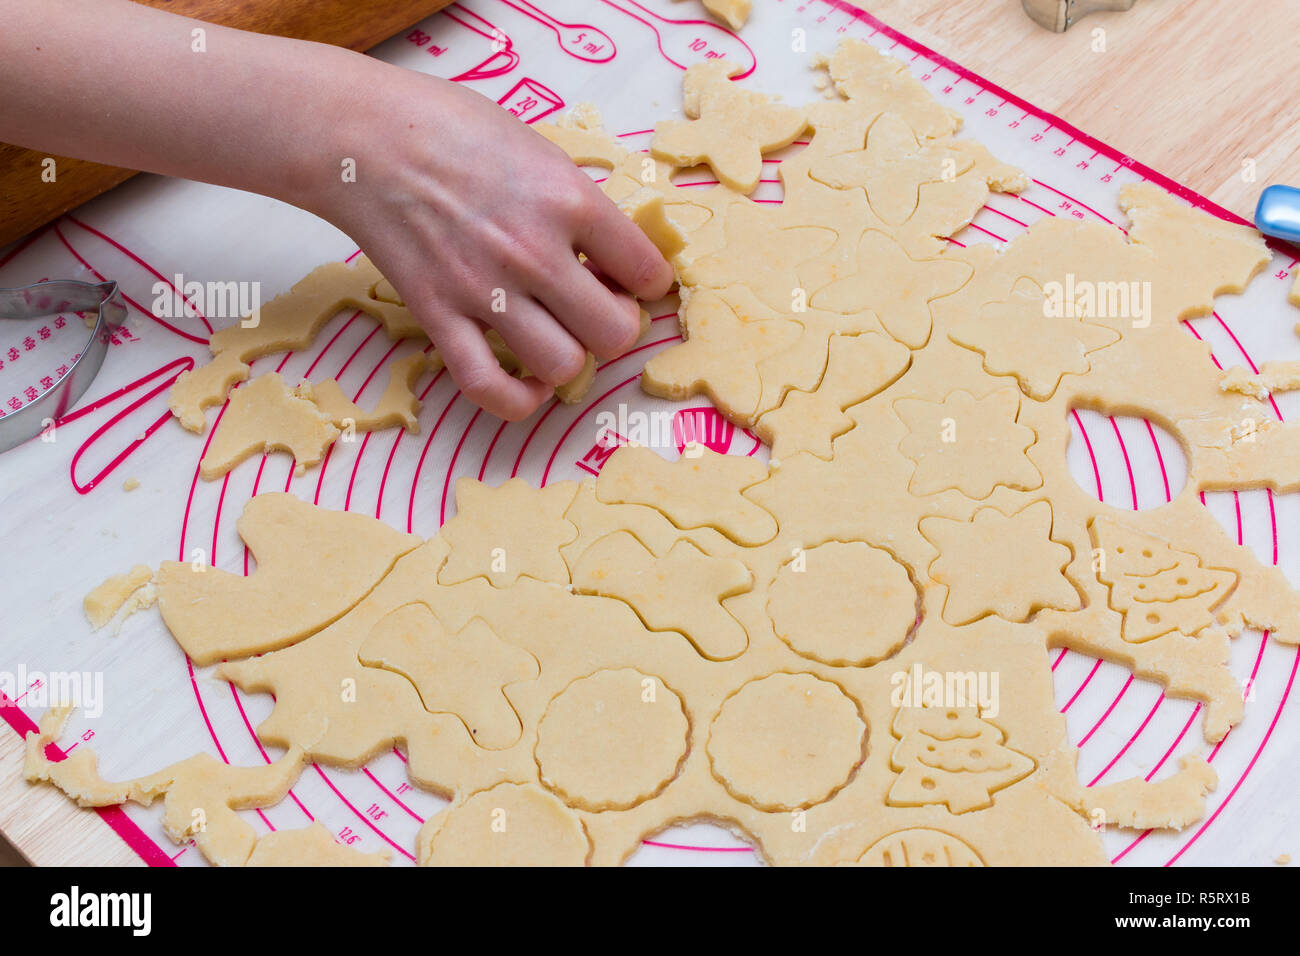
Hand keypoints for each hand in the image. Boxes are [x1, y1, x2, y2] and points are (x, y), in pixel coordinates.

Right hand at [305, 64, 674, 419]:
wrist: (363, 136)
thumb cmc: (450, 127)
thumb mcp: (537, 148)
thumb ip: (577, 203)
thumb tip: (611, 254)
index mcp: (568, 200)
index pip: (647, 270)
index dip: (649, 283)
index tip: (634, 280)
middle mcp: (533, 252)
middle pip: (615, 332)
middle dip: (617, 328)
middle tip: (598, 310)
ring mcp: (485, 291)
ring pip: (563, 366)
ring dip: (571, 360)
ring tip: (559, 337)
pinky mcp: (439, 317)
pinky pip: (491, 387)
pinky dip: (519, 400)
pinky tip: (529, 385)